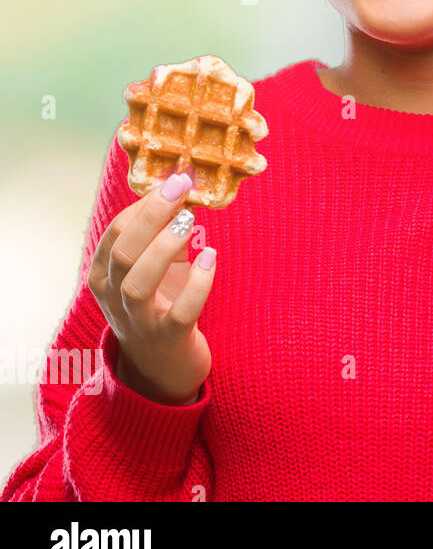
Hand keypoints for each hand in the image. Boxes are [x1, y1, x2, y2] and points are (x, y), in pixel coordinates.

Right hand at [87, 173, 216, 405]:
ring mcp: (140, 320)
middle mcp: (115, 298)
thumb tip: (180, 184)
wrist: (163, 369)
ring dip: (164, 247)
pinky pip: (180, 311)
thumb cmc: (161, 305)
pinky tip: (211, 256)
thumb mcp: (154, 267)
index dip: (144, 204)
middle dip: (152, 216)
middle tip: (182, 188)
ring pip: (138, 282)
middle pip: (123, 252)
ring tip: (190, 221)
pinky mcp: (169, 338)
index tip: (174, 179)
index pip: (116, 233)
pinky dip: (197, 283)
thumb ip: (162, 233)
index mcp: (105, 275)